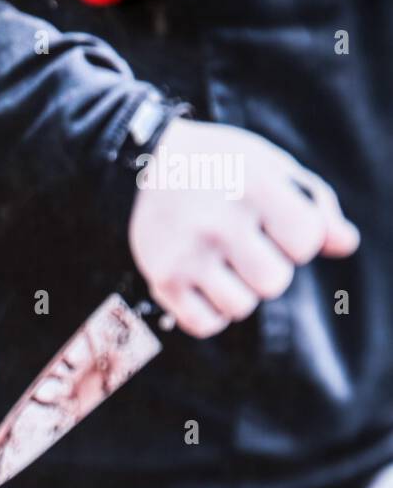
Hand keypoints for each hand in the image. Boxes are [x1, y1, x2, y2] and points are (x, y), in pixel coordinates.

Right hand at [128, 118, 359, 337]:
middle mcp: (218, 222)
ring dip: (238, 292)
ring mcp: (186, 253)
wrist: (143, 164)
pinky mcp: (162, 278)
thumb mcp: (271, 169)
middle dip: (267, 268)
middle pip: (274, 281)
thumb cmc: (222, 166)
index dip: (298, 239)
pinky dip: (210, 313)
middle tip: (245, 247)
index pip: (307, 242)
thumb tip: (344, 245)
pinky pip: (204, 323)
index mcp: (253, 187)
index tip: (274, 223)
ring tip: (223, 266)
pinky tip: (204, 287)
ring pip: (240, 307)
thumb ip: (315, 205)